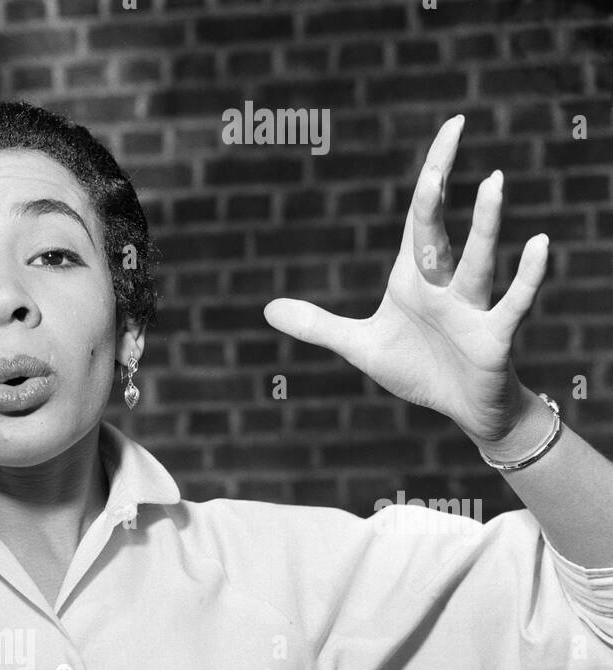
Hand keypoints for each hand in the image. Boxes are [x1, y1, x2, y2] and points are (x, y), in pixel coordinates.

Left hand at [262, 114, 549, 444]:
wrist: (462, 407)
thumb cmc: (419, 367)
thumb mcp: (360, 347)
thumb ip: (317, 326)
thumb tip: (267, 309)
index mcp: (414, 277)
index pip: (420, 217)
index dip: (434, 173)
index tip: (453, 126)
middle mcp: (444, 284)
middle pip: (438, 234)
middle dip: (435, 202)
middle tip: (438, 162)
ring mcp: (471, 308)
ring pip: (477, 261)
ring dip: (485, 226)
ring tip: (494, 182)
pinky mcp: (493, 337)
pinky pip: (512, 303)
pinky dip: (525, 276)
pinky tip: (539, 245)